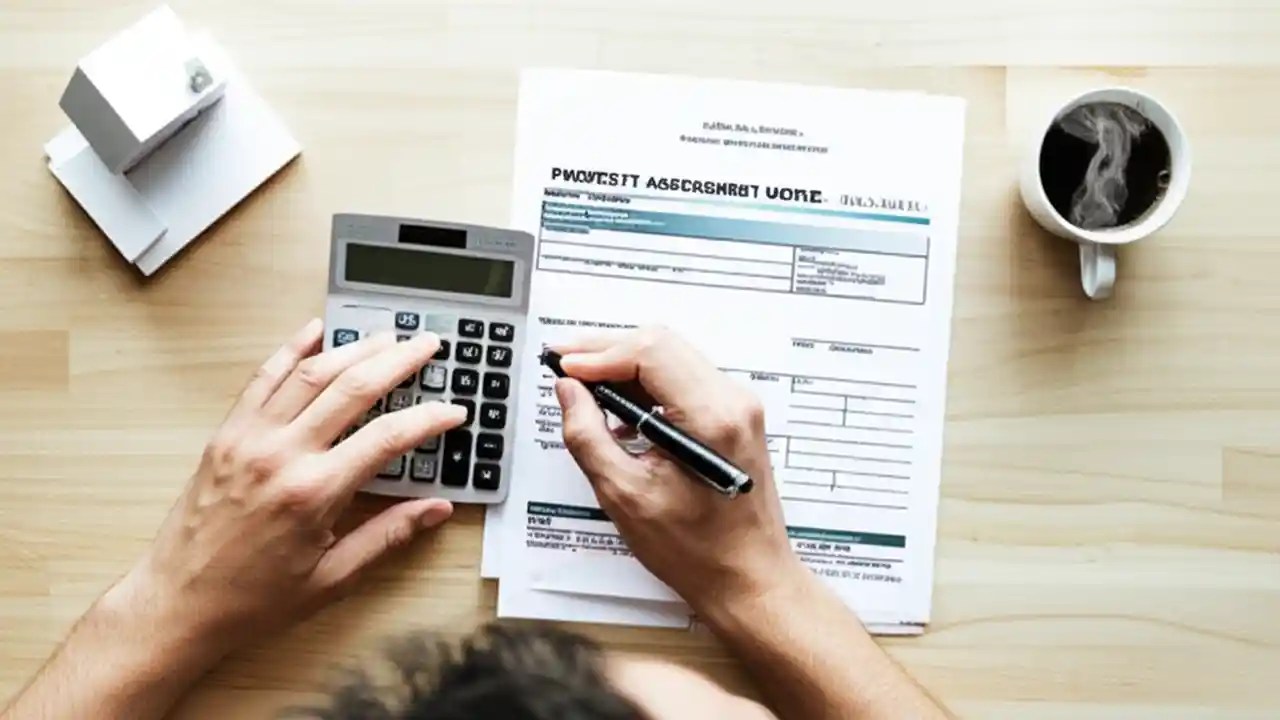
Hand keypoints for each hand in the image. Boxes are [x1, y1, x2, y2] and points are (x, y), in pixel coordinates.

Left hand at [109, 319, 464, 661]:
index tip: (453, 410)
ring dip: (353, 349)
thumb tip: (435, 511)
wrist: (177, 604)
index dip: (428, 419)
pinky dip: (290, 351)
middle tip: (426, 346)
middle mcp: (281, 456)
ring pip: (310, 374)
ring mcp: (249, 439)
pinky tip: (313, 332)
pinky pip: (262, 380)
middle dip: (397, 361)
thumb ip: (388, 536)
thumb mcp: (332, 578)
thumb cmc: (251, 599)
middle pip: (352, 388)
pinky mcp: (225, 435)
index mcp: (314, 493)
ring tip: (385, 337)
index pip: (387, 437)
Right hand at [555, 327, 805, 615]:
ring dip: (625, 364)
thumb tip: (569, 390)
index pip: (649, 352)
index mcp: (712, 416)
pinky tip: (618, 409)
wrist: (749, 579)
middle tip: (563, 363)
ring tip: (583, 385)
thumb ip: (588, 436)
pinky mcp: (734, 417)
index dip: (598, 353)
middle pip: (661, 344)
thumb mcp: (625, 496)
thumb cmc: (697, 551)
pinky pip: (684, 380)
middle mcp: (733, 400)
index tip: (562, 366)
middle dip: (606, 350)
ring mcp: (738, 406)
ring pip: (671, 357)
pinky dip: (646, 384)